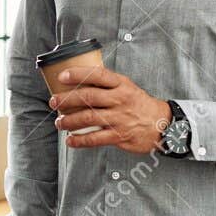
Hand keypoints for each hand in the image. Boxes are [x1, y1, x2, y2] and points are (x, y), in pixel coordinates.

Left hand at [50, 67, 171, 154]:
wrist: (162, 124)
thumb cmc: (139, 104)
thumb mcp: (127, 87)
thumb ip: (107, 84)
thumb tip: (80, 79)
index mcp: (121, 85)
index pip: (98, 75)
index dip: (78, 74)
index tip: (62, 76)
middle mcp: (120, 100)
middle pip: (88, 97)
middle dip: (66, 99)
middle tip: (53, 101)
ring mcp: (119, 118)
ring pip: (88, 118)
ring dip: (69, 121)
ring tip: (59, 122)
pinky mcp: (119, 136)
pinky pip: (95, 139)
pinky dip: (80, 141)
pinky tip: (70, 141)